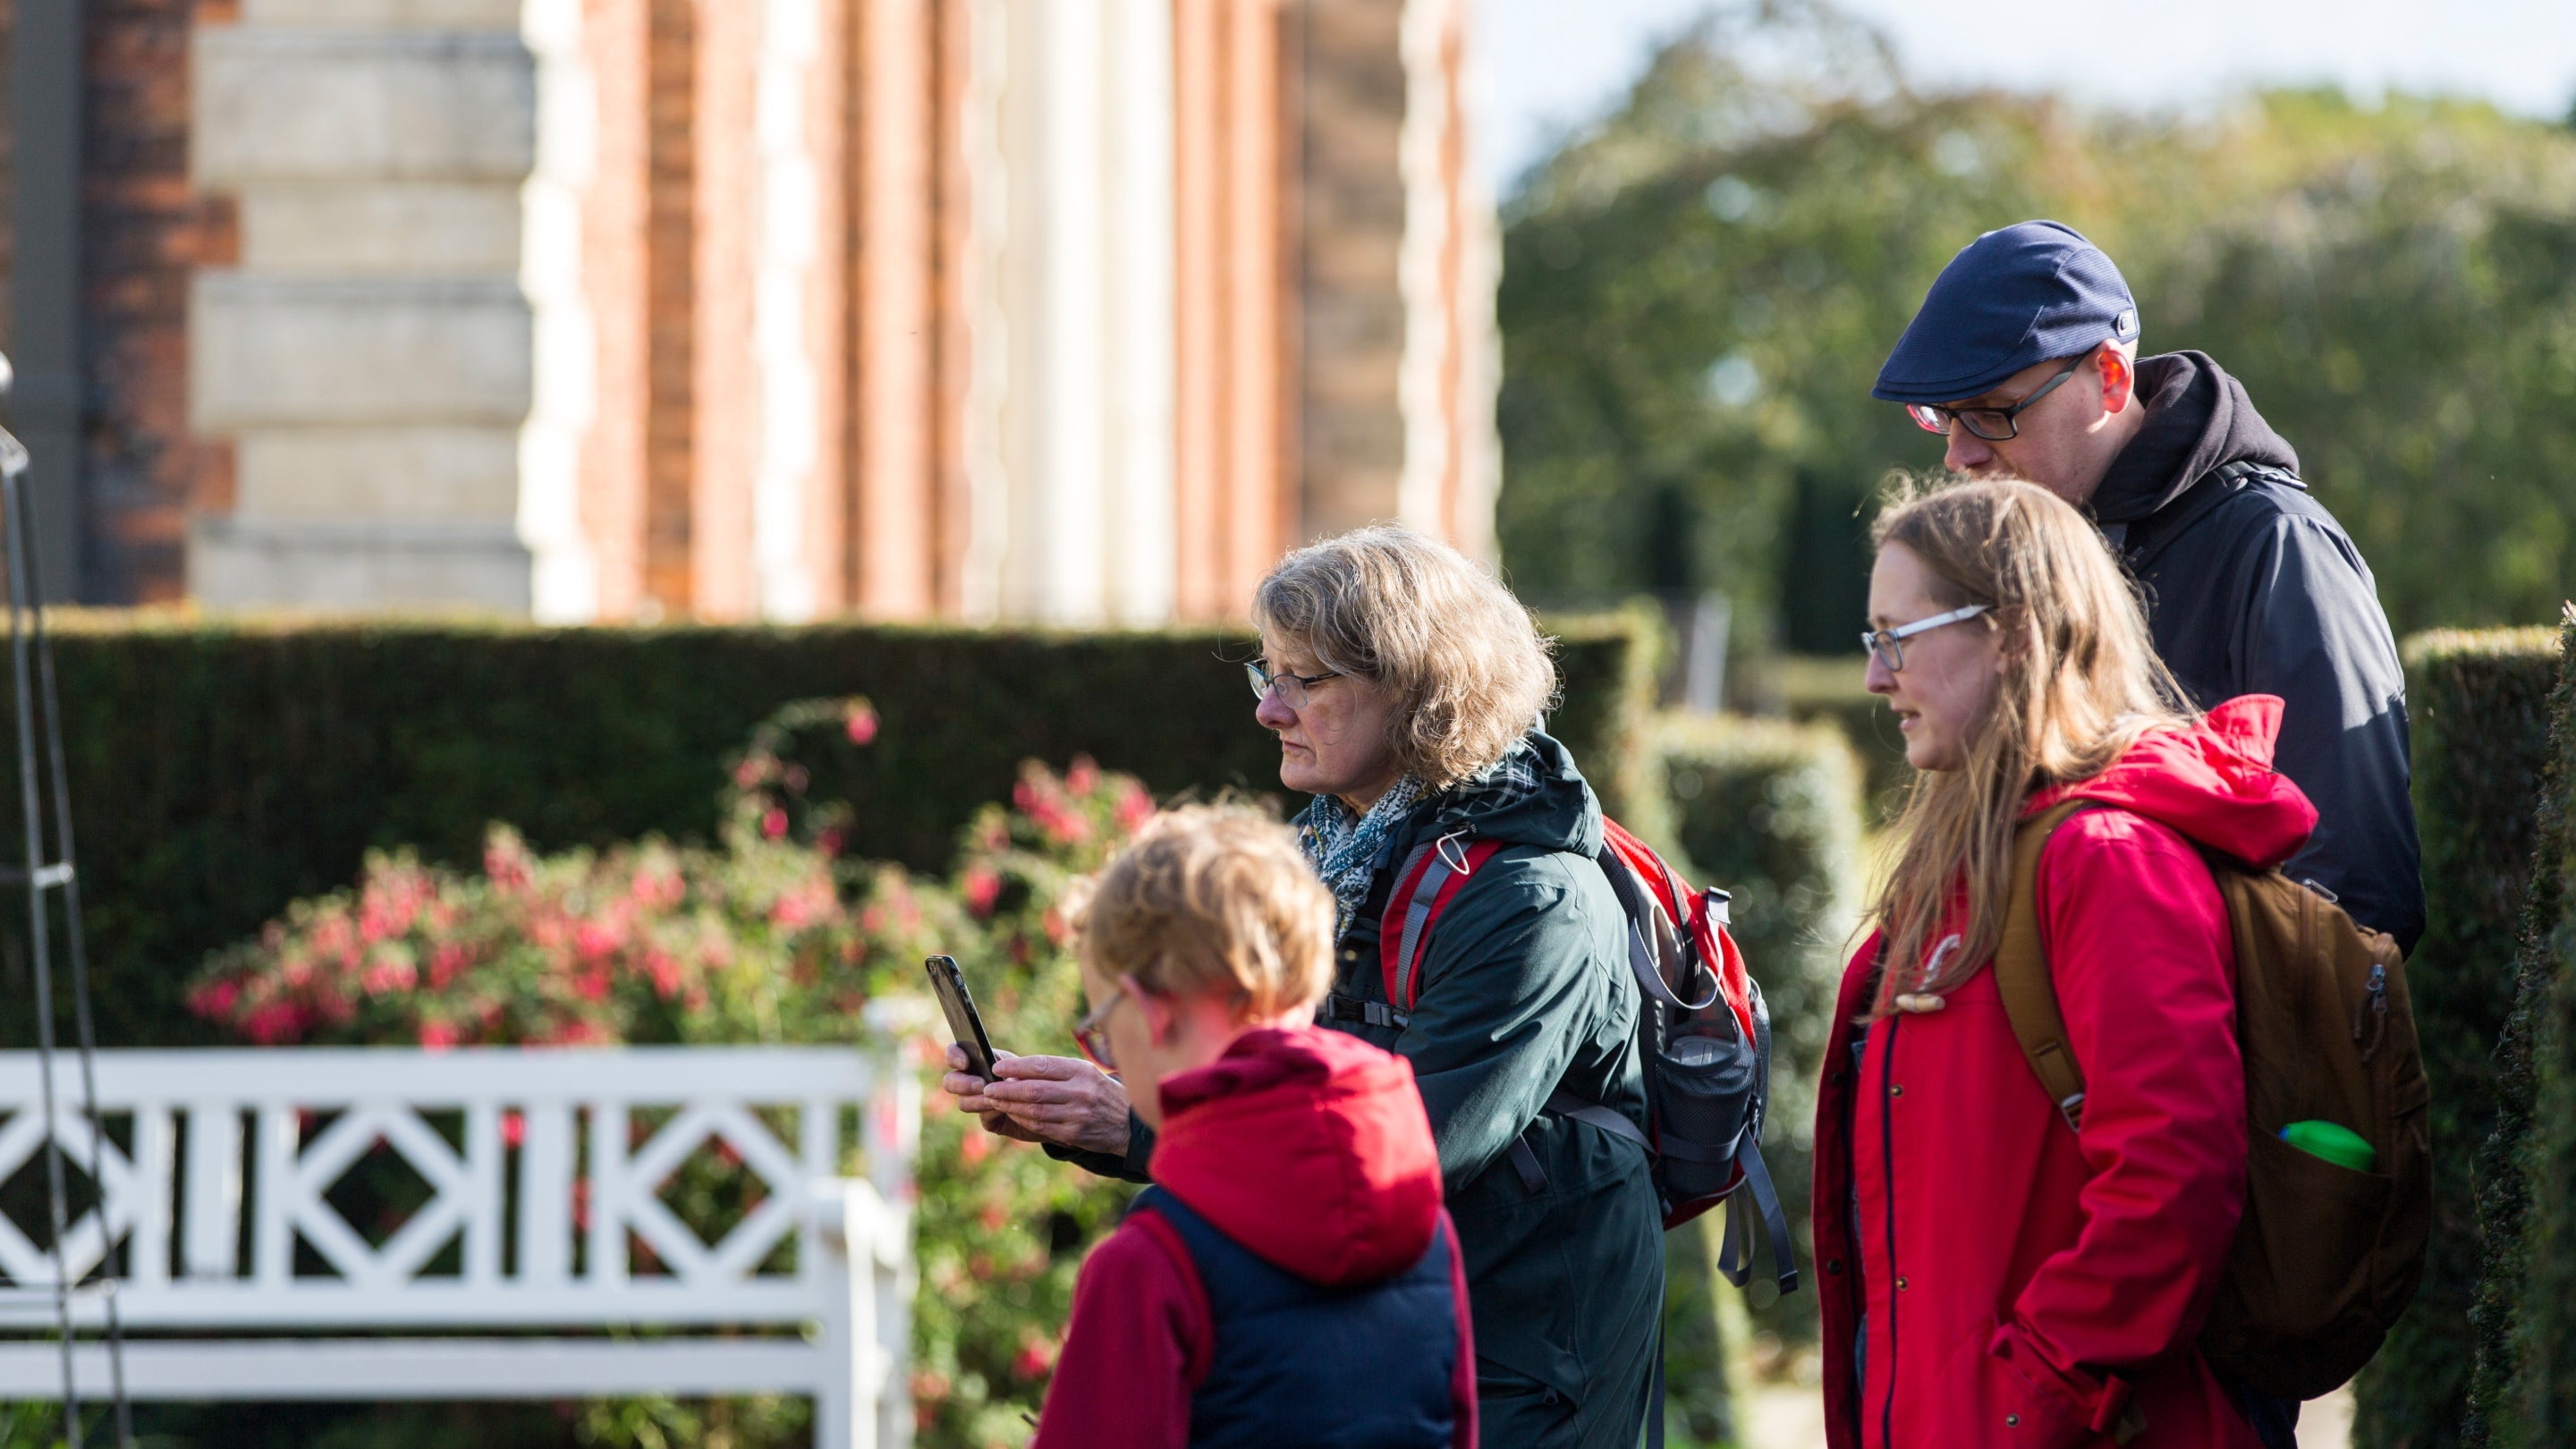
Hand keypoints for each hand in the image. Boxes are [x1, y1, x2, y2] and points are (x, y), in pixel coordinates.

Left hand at [940, 1045, 1131, 1155]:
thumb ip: (1056, 1071)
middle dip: (1006, 1089)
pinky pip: (1041, 1126)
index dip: (1017, 1066)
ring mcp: (1077, 1115)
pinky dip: (1023, 1119)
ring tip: (994, 1100)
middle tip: (988, 1087)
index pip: (1043, 1065)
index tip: (997, 1067)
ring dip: (1010, 1106)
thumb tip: (1017, 1071)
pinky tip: (1012, 1114)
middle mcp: (1080, 1092)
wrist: (1128, 1122)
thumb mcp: (1085, 1073)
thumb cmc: (1099, 1092)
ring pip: (1034, 1110)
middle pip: (1034, 1090)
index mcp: (1081, 1071)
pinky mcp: (1074, 1134)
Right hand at [942, 1046, 1044, 1142]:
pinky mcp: (988, 1119)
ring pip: (963, 1102)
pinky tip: (1004, 1109)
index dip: (954, 1057)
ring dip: (978, 1100)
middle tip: (981, 1084)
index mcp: (978, 1060)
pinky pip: (983, 1117)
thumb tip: (994, 1071)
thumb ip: (1005, 1065)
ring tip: (996, 1098)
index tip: (964, 1063)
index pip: (955, 1054)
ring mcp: (977, 1101)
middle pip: (950, 1081)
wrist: (1050, 1103)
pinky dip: (993, 1111)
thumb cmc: (1034, 1076)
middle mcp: (972, 1080)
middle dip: (962, 1083)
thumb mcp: (1021, 1064)